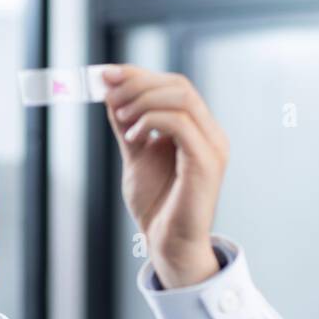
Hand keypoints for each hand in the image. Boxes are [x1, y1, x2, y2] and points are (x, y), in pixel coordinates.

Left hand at [102, 64, 229, 287]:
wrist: (167, 245)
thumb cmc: (156, 206)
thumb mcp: (136, 156)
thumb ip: (127, 125)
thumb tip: (111, 92)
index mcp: (197, 129)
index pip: (173, 85)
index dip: (139, 75)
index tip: (105, 74)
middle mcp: (210, 132)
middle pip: (179, 84)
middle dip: (138, 83)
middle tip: (108, 94)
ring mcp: (212, 146)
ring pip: (182, 98)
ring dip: (143, 101)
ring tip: (120, 119)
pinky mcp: (206, 162)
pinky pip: (181, 123)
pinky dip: (151, 122)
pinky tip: (132, 138)